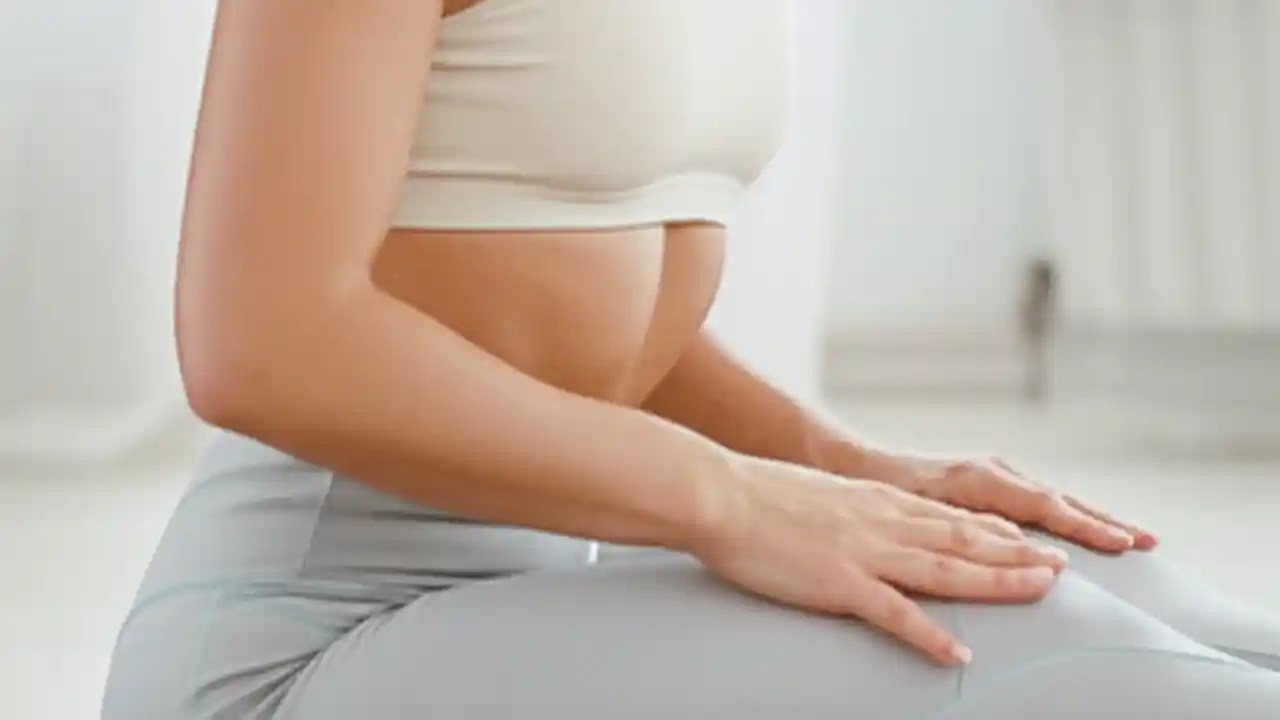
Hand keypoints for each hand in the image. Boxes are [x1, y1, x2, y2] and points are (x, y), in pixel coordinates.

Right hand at [691, 454, 1068, 666]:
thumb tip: (856, 525)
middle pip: (963, 540)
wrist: (719, 494)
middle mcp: (882, 521)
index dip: (995, 531)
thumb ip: (847, 512)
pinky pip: (894, 615)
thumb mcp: (816, 495)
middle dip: (1016, 555)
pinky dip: (930, 637)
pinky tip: (958, 656)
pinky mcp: (839, 582)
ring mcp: (864, 552)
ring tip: (1039, 591)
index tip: (1029, 539)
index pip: (949, 516)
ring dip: (997, 582)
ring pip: (946, 569)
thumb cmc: (755, 495)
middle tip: (1060, 567)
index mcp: (875, 501)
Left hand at [885, 455, 1156, 553]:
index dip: (1085, 526)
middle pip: (1060, 499)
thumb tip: (1019, 541)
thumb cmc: (881, 488)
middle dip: (1104, 520)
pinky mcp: (984, 483)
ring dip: (1090, 516)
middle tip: (1149, 541)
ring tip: (1131, 536)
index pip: (1047, 506)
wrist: (852, 462)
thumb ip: (970, 522)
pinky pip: (1035, 499)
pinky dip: (1064, 512)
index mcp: (982, 478)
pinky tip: (1082, 526)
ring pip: (1052, 498)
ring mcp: (990, 475)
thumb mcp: (923, 507)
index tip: (1122, 543)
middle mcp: (992, 472)